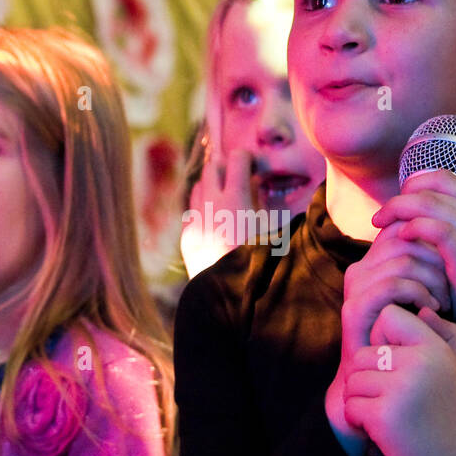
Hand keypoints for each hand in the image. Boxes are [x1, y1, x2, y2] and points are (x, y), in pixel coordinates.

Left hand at [180, 148, 260, 276]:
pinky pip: (191, 213)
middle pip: (212, 168)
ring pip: (198, 188)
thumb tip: (255, 182)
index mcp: (236, 199)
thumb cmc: (261, 261)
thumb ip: (260, 200)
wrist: (232, 297)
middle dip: (225, 169)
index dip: (246, 159)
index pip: (237, 159)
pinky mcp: (186, 237)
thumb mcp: (269, 227)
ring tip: (225, 202)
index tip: (252, 165)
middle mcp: (211, 205)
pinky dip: (202, 212)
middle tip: (237, 179)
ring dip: (211, 189)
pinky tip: (214, 224)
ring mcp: (195, 221)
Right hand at [327, 224, 451, 455]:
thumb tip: (447, 239)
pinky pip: (392, 283)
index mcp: (376, 261)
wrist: (383, 386)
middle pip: (405, 236)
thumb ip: (430, 269)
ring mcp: (356, 287)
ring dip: (432, 277)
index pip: (405, 226)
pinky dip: (418, 293)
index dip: (434, 238)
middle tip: (450, 287)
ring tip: (443, 301)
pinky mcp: (355, 308)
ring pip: (403, 257)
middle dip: (437, 258)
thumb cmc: (411, 344)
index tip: (452, 268)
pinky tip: (432, 309)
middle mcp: (362, 269)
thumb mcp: (425, 299)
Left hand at [343, 305, 455, 455]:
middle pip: (363, 353)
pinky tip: (379, 432)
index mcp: (436, 348)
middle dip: (366, 378)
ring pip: (352, 380)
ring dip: (360, 401)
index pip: (389, 317)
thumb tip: (422, 311)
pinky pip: (350, 406)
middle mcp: (419, 363)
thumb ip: (446, 336)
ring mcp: (400, 389)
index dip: (383, 340)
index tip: (395, 367)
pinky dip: (358, 421)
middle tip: (388, 400)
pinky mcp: (383, 416)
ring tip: (386, 416)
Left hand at [372, 170, 455, 317]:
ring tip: (382, 225)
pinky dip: (416, 228)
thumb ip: (441, 227)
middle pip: (432, 190)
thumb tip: (404, 214)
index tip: (394, 202)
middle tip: (378, 217)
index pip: (442, 178)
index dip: (413, 183)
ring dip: (400, 210)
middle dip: (398, 200)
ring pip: (432, 204)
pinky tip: (402, 237)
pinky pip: (440, 231)